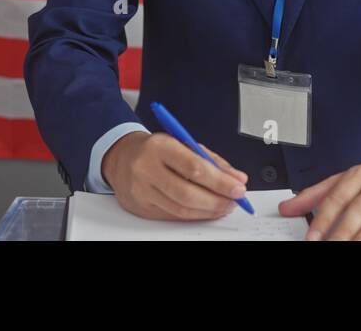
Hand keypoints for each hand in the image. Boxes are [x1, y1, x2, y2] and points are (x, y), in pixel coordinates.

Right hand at [102, 131, 248, 220]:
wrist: (122, 157)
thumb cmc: (156, 149)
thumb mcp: (183, 143)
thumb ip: (211, 160)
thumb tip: (237, 179)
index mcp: (160, 146)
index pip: (194, 167)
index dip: (220, 182)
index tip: (238, 188)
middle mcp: (146, 168)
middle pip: (187, 193)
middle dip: (216, 200)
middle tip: (234, 201)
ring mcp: (141, 190)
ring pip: (180, 209)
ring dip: (208, 211)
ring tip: (223, 206)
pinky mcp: (141, 207)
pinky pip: (172, 216)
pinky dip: (193, 215)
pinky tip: (205, 211)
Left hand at [278, 160, 360, 240]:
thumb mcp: (346, 180)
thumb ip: (316, 195)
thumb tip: (286, 208)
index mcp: (358, 175)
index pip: (337, 197)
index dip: (323, 218)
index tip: (312, 236)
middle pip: (357, 210)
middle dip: (341, 233)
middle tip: (330, 246)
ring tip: (351, 250)